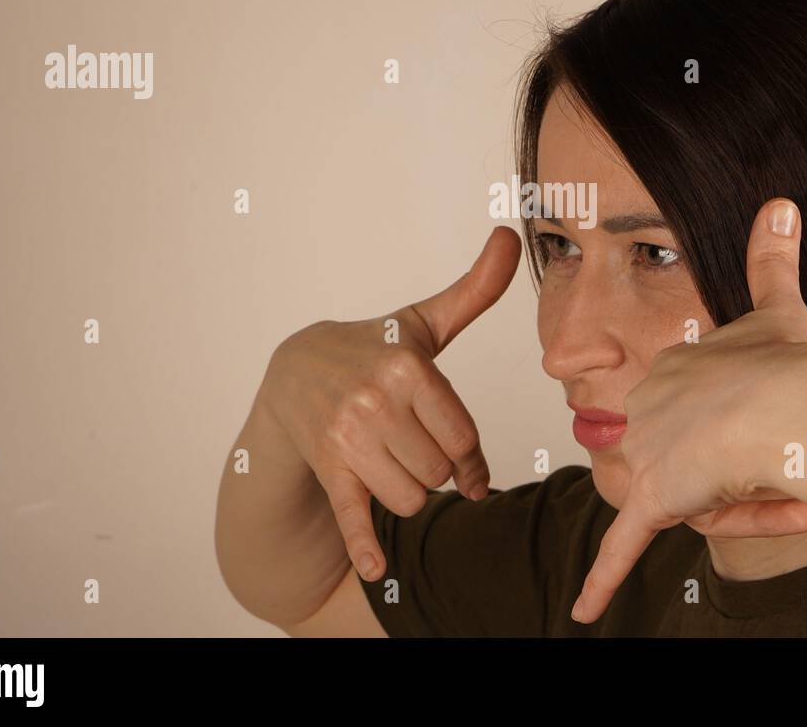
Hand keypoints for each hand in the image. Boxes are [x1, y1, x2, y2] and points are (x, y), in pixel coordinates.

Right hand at [256, 226, 520, 581]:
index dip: (468, 455)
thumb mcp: (423, 322)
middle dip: (434, 470)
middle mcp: (376, 401)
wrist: (295, 370)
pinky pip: (354, 516)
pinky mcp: (327, 469)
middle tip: (414, 451)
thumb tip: (511, 236)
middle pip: (439, 472)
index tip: (467, 464)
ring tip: (392, 466)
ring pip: (410, 497)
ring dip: (409, 494)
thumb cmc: (373, 349)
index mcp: (408, 366)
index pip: (463, 437)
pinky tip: (377, 569)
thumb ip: (474, 291)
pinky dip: (365, 548)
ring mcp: (347, 438)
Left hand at [570, 198, 806, 622]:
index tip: (755, 417)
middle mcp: (648, 406)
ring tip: (763, 485)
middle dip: (716, 462)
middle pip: (672, 450)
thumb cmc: (792, 363)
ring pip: (670, 491)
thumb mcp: (779, 305)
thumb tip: (781, 201)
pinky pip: (623, 547)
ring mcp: (646, 452)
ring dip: (714, 499)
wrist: (790, 400)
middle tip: (764, 453)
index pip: (682, 404)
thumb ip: (772, 257)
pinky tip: (584, 611)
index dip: (721, 419)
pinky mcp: (653, 499)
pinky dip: (604, 580)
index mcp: (671, 367)